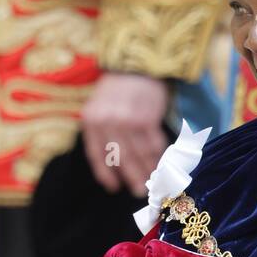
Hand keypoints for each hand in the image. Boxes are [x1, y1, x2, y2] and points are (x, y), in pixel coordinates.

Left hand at [80, 72, 169, 195]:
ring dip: (149, 171)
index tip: (114, 188)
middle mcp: (107, 123)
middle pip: (120, 159)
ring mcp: (127, 121)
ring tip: (156, 182)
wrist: (137, 63)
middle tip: (140, 192)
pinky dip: (160, 157)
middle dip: (132, 177)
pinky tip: (165, 165)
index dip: (106, 174)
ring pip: (139, 155)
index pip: (97, 155)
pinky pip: (154, 145)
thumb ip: (102, 131)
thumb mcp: (100, 106)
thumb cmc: (118, 88)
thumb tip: (113, 163)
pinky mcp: (146, 119)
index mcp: (91, 120)